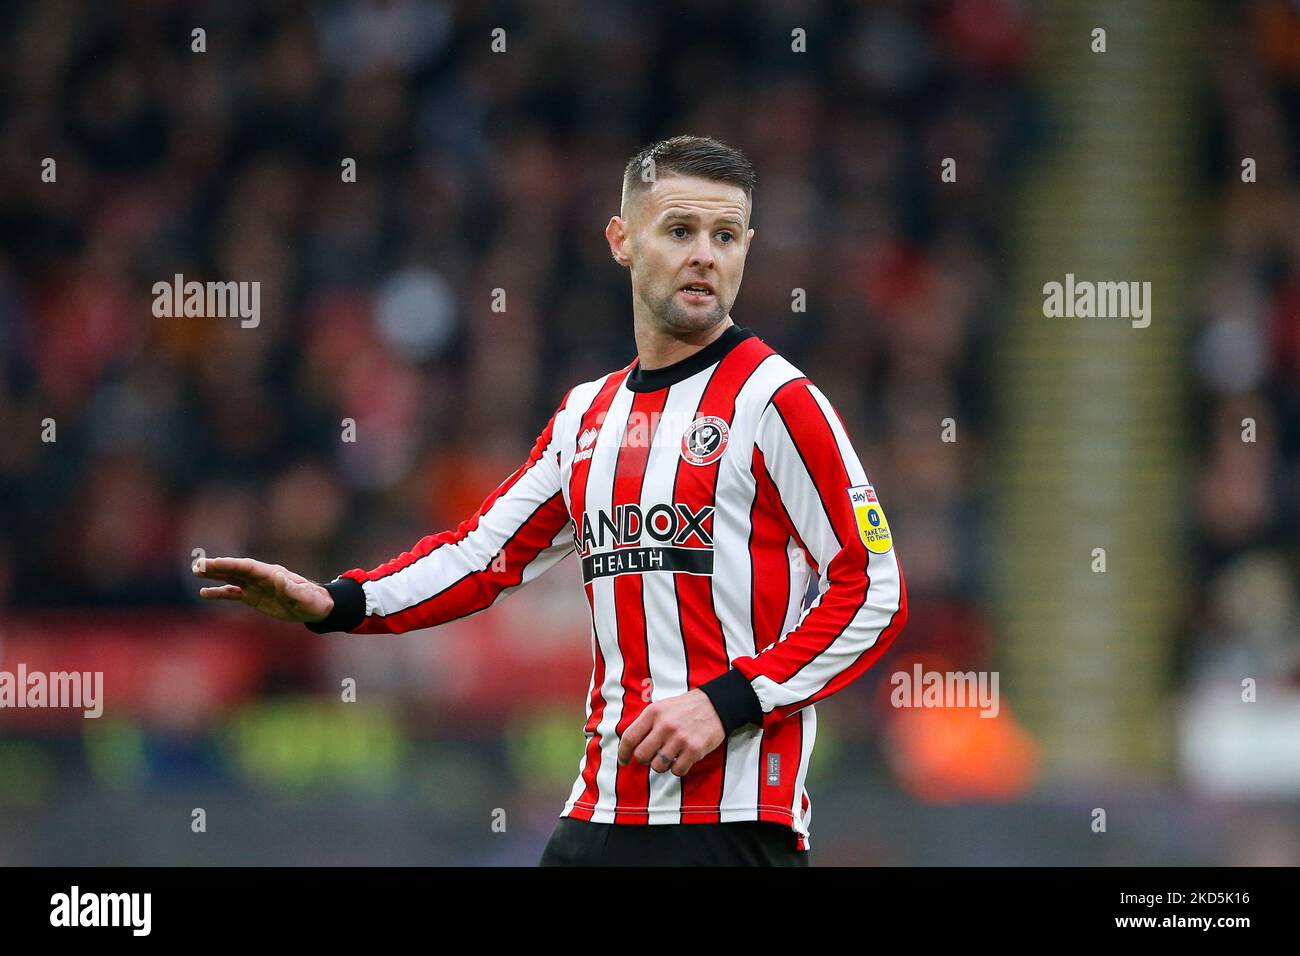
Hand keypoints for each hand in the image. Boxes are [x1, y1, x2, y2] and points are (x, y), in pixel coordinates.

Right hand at [193, 556, 333, 623]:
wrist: (315, 607)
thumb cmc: (312, 601)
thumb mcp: (304, 597)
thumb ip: (291, 589)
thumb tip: (278, 577)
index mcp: (271, 574)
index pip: (247, 567)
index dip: (230, 564)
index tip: (213, 563)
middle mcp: (261, 577)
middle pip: (236, 569)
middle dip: (217, 567)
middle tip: (197, 565)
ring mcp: (255, 586)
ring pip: (231, 578)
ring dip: (214, 575)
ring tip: (196, 572)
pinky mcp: (253, 597)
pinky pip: (233, 593)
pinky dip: (219, 592)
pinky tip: (204, 592)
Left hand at [616, 688, 725, 775]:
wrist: (715, 704)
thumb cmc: (685, 708)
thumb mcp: (661, 707)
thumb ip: (646, 724)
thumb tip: (630, 745)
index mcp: (653, 713)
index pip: (630, 737)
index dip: (623, 753)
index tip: (624, 761)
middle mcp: (665, 725)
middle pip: (642, 755)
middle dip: (645, 760)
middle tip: (652, 756)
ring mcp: (680, 738)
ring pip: (658, 766)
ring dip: (662, 765)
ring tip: (670, 756)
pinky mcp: (694, 749)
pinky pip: (677, 771)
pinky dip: (677, 769)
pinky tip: (682, 759)